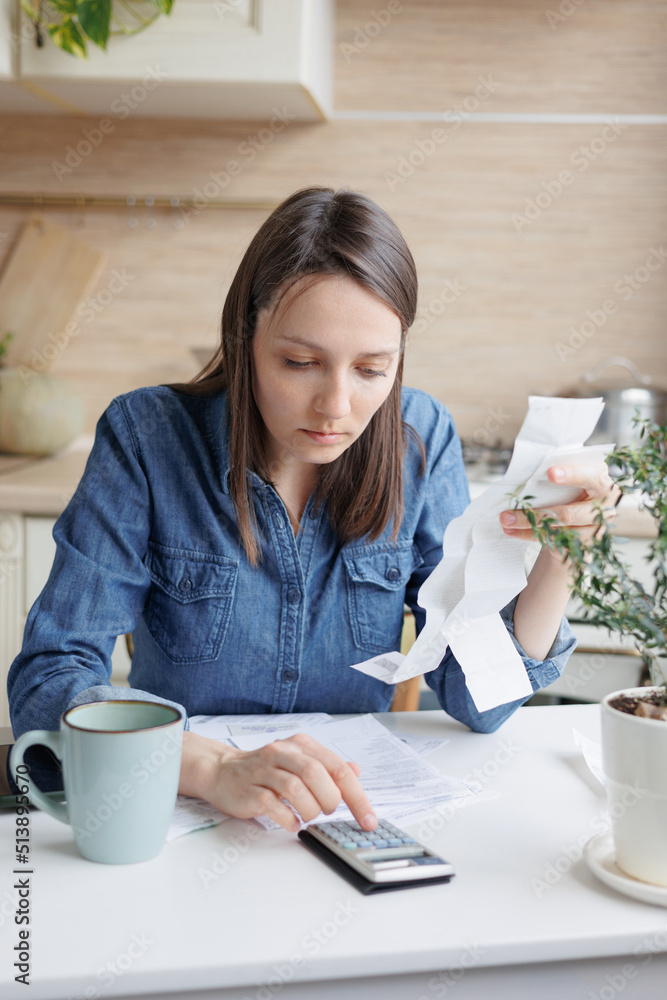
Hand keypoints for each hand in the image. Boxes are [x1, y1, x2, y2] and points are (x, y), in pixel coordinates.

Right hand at [179, 731, 377, 832]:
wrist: (221, 771)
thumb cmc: (265, 770)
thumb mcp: (299, 762)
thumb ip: (327, 767)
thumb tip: (355, 772)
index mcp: (301, 745)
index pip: (338, 768)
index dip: (357, 797)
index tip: (368, 820)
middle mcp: (283, 753)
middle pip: (317, 773)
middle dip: (330, 800)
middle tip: (327, 811)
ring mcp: (264, 771)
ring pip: (296, 788)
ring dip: (310, 810)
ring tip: (308, 816)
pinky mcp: (250, 790)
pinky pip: (274, 806)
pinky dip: (289, 818)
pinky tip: (292, 822)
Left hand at [499, 462, 621, 551]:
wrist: (583, 517)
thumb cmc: (575, 488)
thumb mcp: (573, 476)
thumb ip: (560, 470)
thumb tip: (529, 468)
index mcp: (602, 481)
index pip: (592, 476)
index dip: (573, 475)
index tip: (550, 472)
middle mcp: (604, 507)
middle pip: (572, 513)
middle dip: (541, 512)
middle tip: (516, 505)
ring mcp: (595, 529)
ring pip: (558, 529)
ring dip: (528, 523)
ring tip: (506, 519)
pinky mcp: (583, 544)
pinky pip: (553, 539)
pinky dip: (529, 533)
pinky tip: (511, 530)